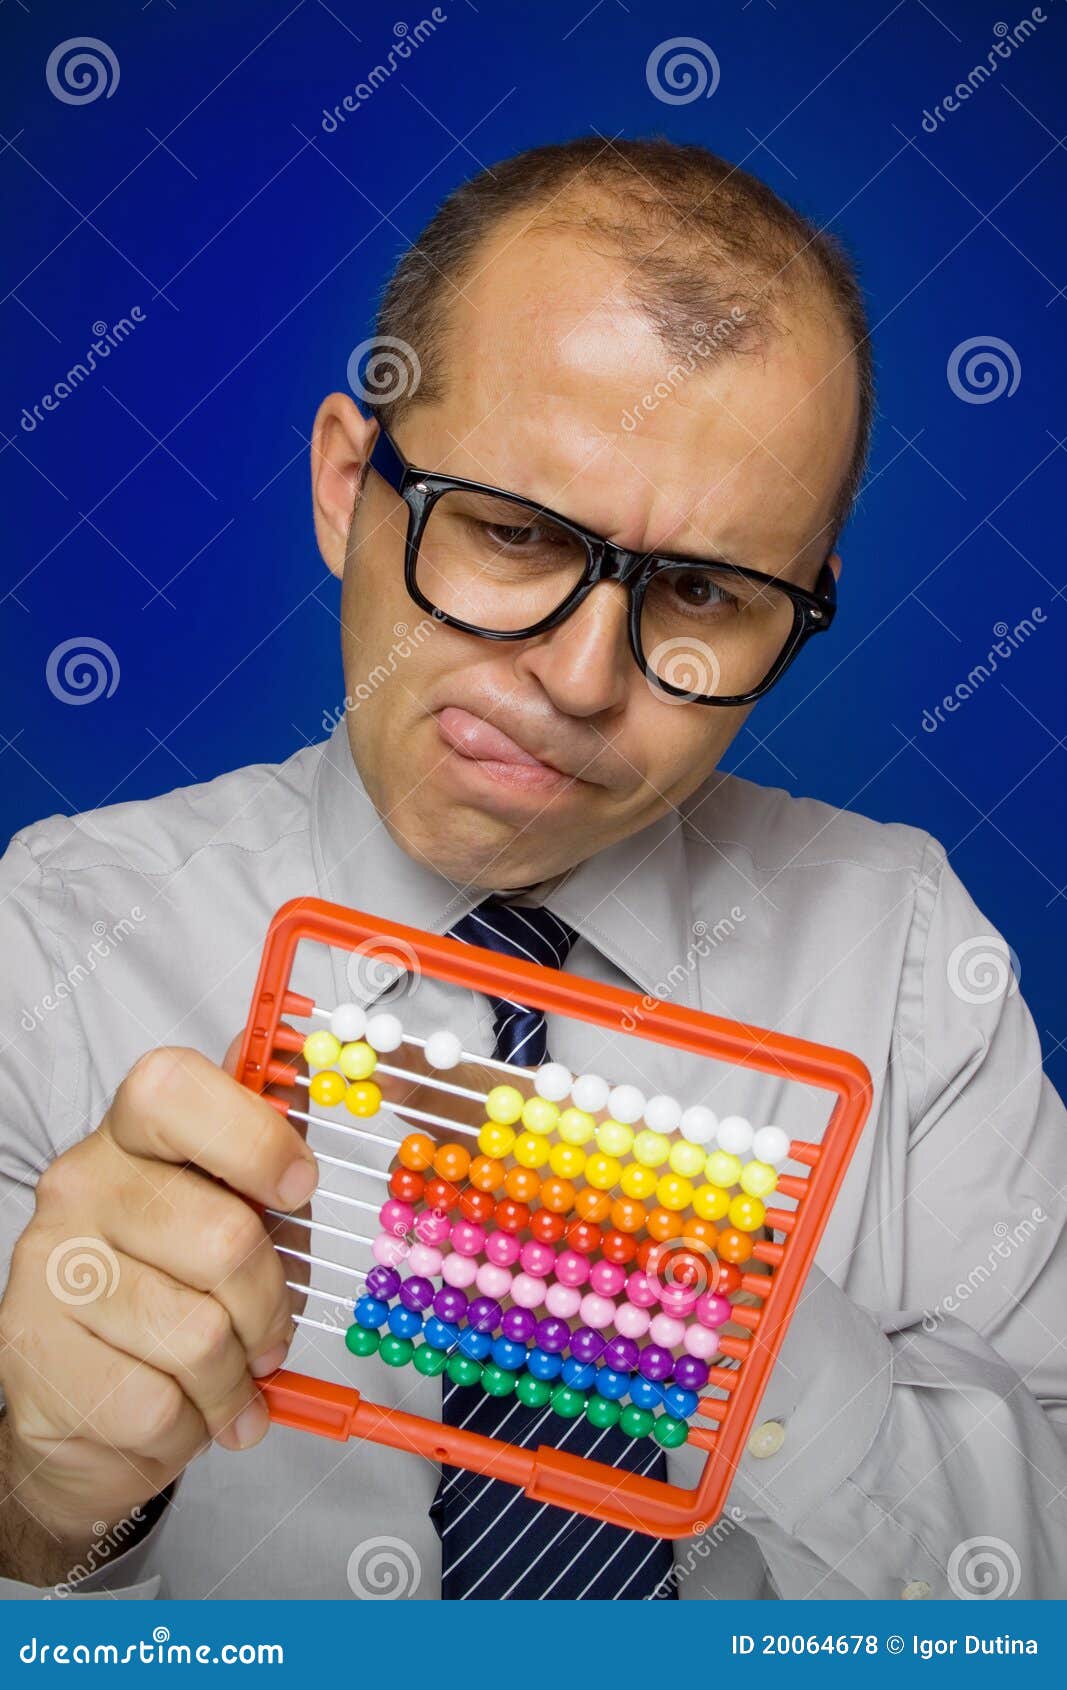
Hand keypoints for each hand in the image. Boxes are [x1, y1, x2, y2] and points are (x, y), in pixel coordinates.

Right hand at [0, 1041, 315, 1558]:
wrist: (85, 1407)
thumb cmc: (174, 1293)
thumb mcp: (227, 1211)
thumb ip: (257, 1149)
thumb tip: (298, 1063)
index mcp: (132, 1134)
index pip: (175, 1091)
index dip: (255, 1138)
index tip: (298, 1189)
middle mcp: (80, 1185)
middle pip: (223, 1239)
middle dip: (268, 1308)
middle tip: (267, 1337)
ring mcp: (48, 1266)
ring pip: (197, 1335)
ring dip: (232, 1381)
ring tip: (224, 1384)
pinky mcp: (34, 1353)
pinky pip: (156, 1404)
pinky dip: (189, 1425)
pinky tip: (177, 1414)